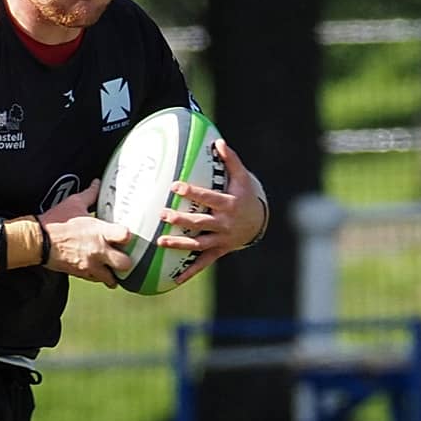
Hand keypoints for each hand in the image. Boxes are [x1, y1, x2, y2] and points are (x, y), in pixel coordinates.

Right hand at [40, 180, 132, 287]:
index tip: (125, 235)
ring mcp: (90, 264)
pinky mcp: (81, 273)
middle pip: (125, 263)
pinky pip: (96, 280)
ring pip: (112, 277)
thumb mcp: (73, 203)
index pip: (125, 236)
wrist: (36, 241)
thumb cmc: (54, 222)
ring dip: (114, 274)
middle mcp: (98, 250)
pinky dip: (100, 278)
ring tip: (113, 268)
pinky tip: (100, 272)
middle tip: (123, 256)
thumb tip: (97, 183)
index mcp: (99, 231)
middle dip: (126, 261)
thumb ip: (90, 194)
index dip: (128, 236)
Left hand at [156, 141, 267, 285]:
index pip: (209, 198)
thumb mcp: (242, 177)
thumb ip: (231, 160)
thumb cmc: (246, 195)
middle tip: (163, 215)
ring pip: (198, 244)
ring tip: (161, 242)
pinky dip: (189, 272)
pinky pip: (203, 263)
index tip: (176, 187)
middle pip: (200, 223)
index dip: (193, 193)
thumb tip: (218, 141)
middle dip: (181, 220)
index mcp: (228, 204)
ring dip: (180, 244)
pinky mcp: (219, 251)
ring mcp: (221, 240)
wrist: (259, 222)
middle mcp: (224, 224)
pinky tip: (174, 279)